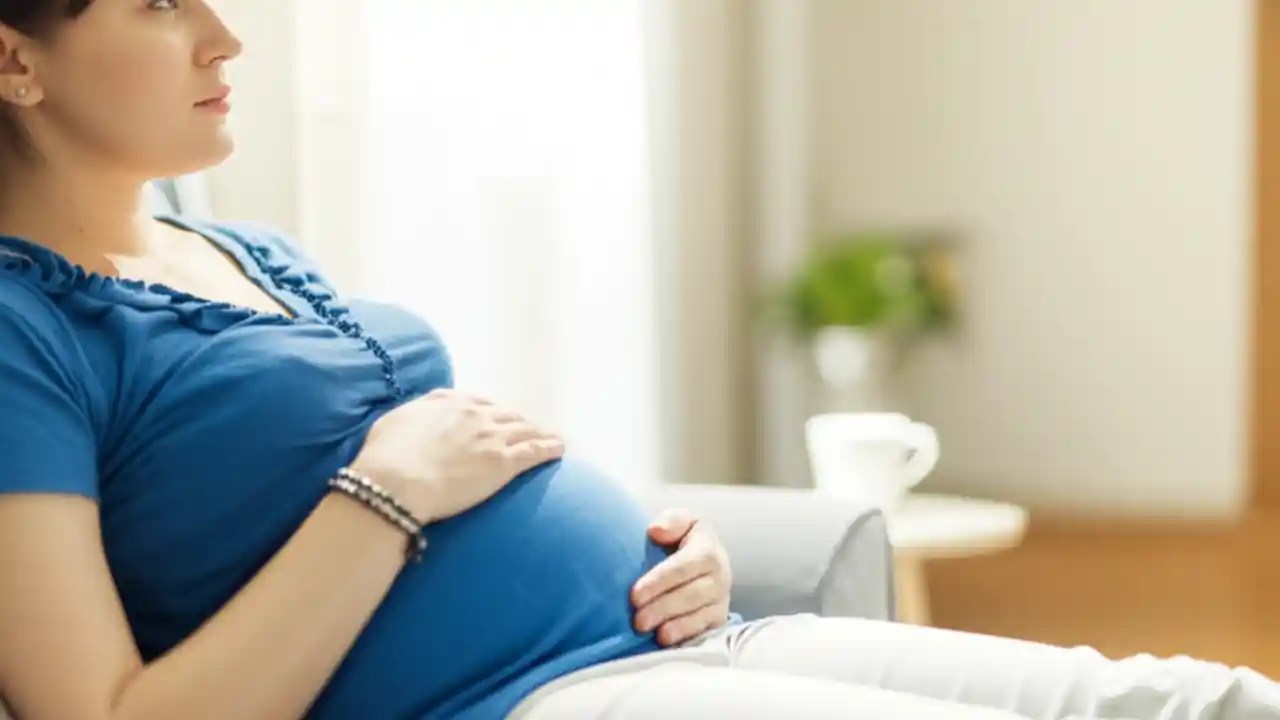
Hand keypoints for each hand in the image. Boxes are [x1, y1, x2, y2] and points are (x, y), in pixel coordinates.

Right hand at [350, 388, 564, 522]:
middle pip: (506, 414)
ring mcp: (493, 437)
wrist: (397, 482)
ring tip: (549, 438)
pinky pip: (536, 450)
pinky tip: (560, 448)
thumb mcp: (394, 422)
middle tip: (523, 431)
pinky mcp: (504, 463)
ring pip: (525, 429)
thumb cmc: (386, 456)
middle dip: (516, 422)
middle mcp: (476, 414)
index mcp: (450, 402)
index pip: (478, 403)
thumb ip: (414, 415)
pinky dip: (550, 447)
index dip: (490, 412)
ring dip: (539, 432)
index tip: (494, 419)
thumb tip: (419, 418)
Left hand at [630, 508, 732, 646]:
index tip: (634, 595)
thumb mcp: (680, 521)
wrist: (700, 562)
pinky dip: (687, 638)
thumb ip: (671, 521)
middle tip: (638, 621)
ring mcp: (721, 600)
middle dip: (663, 609)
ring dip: (676, 627)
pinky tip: (668, 644)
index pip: (684, 567)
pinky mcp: (718, 620)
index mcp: (708, 550)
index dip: (659, 582)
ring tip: (654, 635)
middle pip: (692, 595)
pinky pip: (705, 632)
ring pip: (700, 616)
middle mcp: (720, 576)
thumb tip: (656, 530)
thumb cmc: (682, 540)